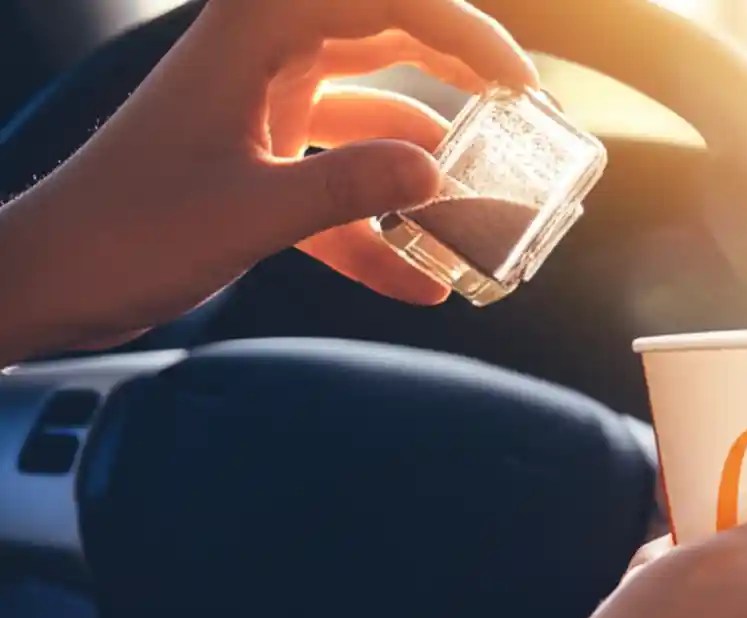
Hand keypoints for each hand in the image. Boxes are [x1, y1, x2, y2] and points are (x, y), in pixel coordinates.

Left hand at [0, 0, 536, 362]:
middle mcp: (262, 59)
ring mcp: (260, 110)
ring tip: (481, 202)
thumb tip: (437, 174)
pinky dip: (375, 227)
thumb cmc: (124, 231)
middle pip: (384, 42)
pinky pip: (337, 183)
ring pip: (367, 114)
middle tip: (519, 119)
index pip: (383, 4)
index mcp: (254, 34)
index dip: (464, 35)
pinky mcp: (257, 163)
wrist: (48, 280)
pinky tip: (419, 281)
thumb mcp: (249, 211)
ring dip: (421, 159)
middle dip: (456, 79)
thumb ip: (346, 187)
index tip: (519, 85)